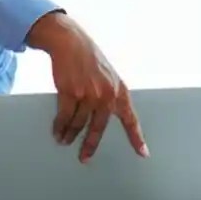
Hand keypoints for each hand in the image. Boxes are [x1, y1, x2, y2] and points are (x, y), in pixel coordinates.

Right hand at [25, 11, 148, 161]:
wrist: (71, 42)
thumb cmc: (89, 58)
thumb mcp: (108, 75)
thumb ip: (109, 95)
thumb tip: (103, 117)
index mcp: (120, 91)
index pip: (131, 119)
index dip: (137, 137)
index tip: (143, 153)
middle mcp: (106, 95)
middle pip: (98, 128)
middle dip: (90, 145)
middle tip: (85, 157)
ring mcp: (88, 94)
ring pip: (79, 124)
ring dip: (69, 135)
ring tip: (64, 140)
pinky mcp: (70, 92)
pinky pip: (64, 118)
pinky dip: (60, 127)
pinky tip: (57, 131)